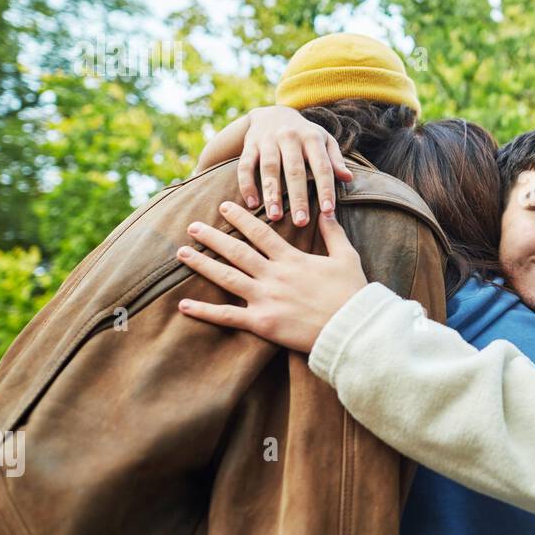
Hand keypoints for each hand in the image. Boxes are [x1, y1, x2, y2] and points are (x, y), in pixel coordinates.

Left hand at [175, 201, 367, 351]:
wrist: (352, 328)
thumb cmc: (353, 293)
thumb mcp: (346, 257)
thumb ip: (332, 233)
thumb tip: (326, 210)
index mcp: (292, 259)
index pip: (260, 233)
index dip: (241, 219)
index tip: (225, 207)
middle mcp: (274, 275)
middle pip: (236, 252)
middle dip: (213, 237)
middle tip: (192, 227)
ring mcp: (266, 299)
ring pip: (226, 278)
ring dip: (202, 264)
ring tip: (182, 253)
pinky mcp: (262, 323)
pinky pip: (227, 316)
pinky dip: (204, 311)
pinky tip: (184, 305)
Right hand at [238, 106, 352, 225]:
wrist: (272, 113)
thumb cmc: (305, 134)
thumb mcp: (324, 141)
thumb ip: (335, 160)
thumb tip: (348, 179)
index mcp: (312, 137)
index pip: (322, 166)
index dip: (325, 189)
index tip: (328, 211)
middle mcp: (290, 136)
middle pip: (294, 170)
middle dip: (298, 197)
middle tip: (302, 222)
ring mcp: (268, 140)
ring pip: (269, 168)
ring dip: (271, 194)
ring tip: (275, 217)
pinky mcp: (250, 144)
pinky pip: (245, 165)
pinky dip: (247, 184)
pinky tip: (251, 204)